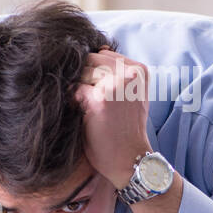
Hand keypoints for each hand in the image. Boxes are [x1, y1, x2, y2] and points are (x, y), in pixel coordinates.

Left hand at [73, 46, 151, 189]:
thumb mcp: (132, 94)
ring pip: (82, 71)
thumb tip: (89, 53)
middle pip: (91, 59)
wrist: (130, 159)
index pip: (104, 54)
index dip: (94, 71)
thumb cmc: (126, 127)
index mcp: (140, 69)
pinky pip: (74, 88)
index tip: (96, 89)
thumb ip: (118, 74)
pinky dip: (73, 100)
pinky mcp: (100, 98)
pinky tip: (82, 113)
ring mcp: (115, 84)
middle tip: (87, 98)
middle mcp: (130, 72)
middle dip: (84, 76)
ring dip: (78, 87)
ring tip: (85, 105)